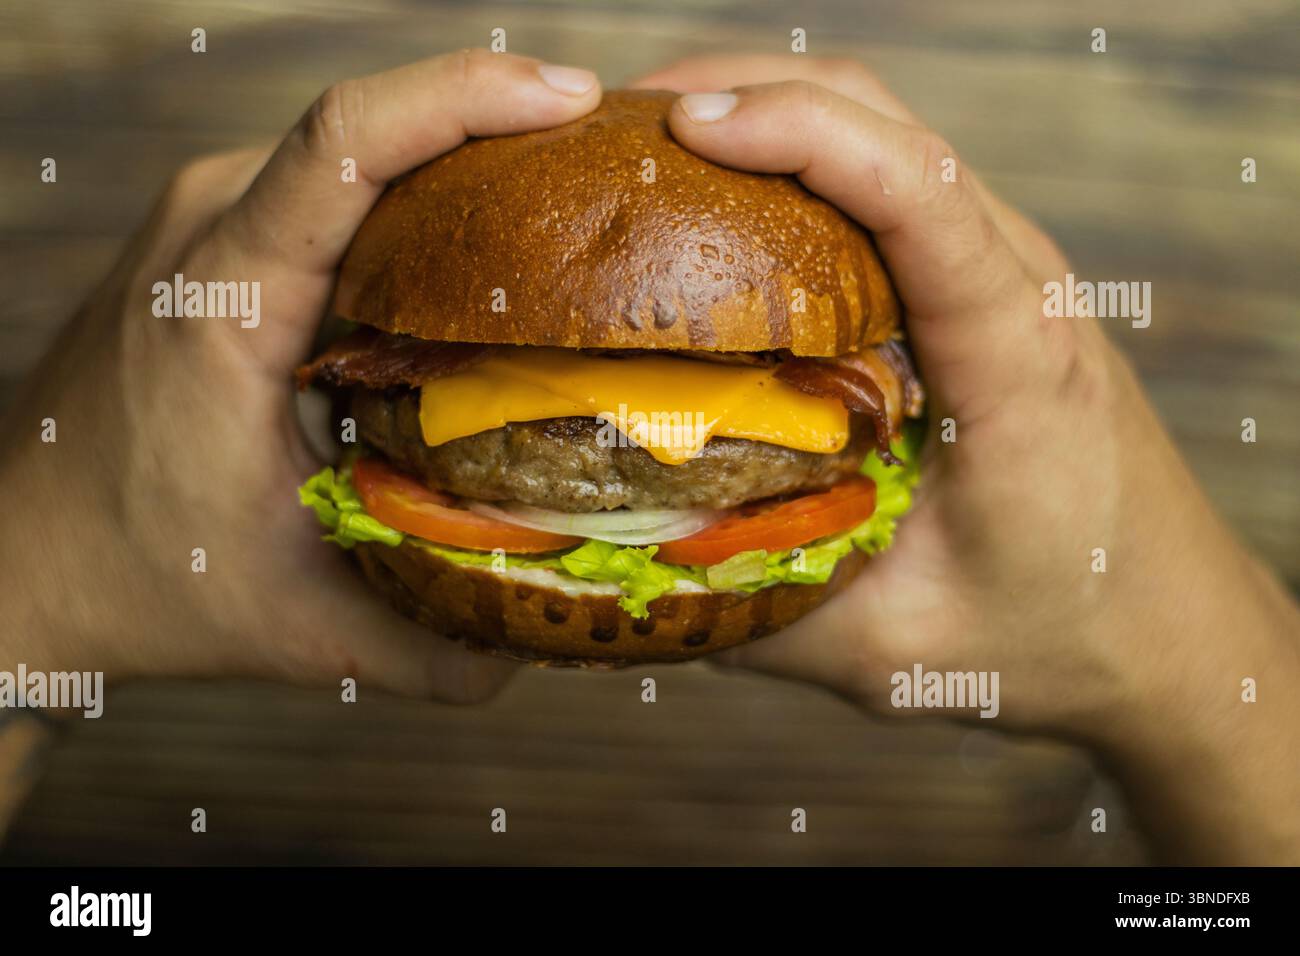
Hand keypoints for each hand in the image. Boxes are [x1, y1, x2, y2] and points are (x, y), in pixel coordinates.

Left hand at [0, 50, 602, 701]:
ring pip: (362, 153)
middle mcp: (211, 224)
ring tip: (570, 205)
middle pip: (378, 128)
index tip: (566, 99)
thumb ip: (426, 648)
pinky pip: (337, 188)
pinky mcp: (223, 237)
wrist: (21, 556)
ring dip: (467, 164)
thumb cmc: (136, 572)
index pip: (347, 144)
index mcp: (223, 295)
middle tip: (613, 168)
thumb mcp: (294, 624)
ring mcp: (212, 221)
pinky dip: (420, 201)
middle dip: (503, 126)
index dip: (463, 97)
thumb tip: (541, 648)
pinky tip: (487, 252)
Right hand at [633, 55, 1299, 861]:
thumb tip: (625, 556)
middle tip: (619, 132)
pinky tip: (725, 205)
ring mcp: (1006, 276)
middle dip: (751, 91)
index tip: (686, 129)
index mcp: (1015, 358)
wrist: (1165, 629)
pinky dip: (800, 162)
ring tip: (652, 151)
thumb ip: (762, 606)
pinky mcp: (983, 289)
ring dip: (772, 113)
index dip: (801, 135)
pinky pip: (888, 187)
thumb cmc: (1053, 636)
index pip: (919, 195)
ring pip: (887, 133)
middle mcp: (1021, 286)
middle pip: (888, 121)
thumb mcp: (899, 649)